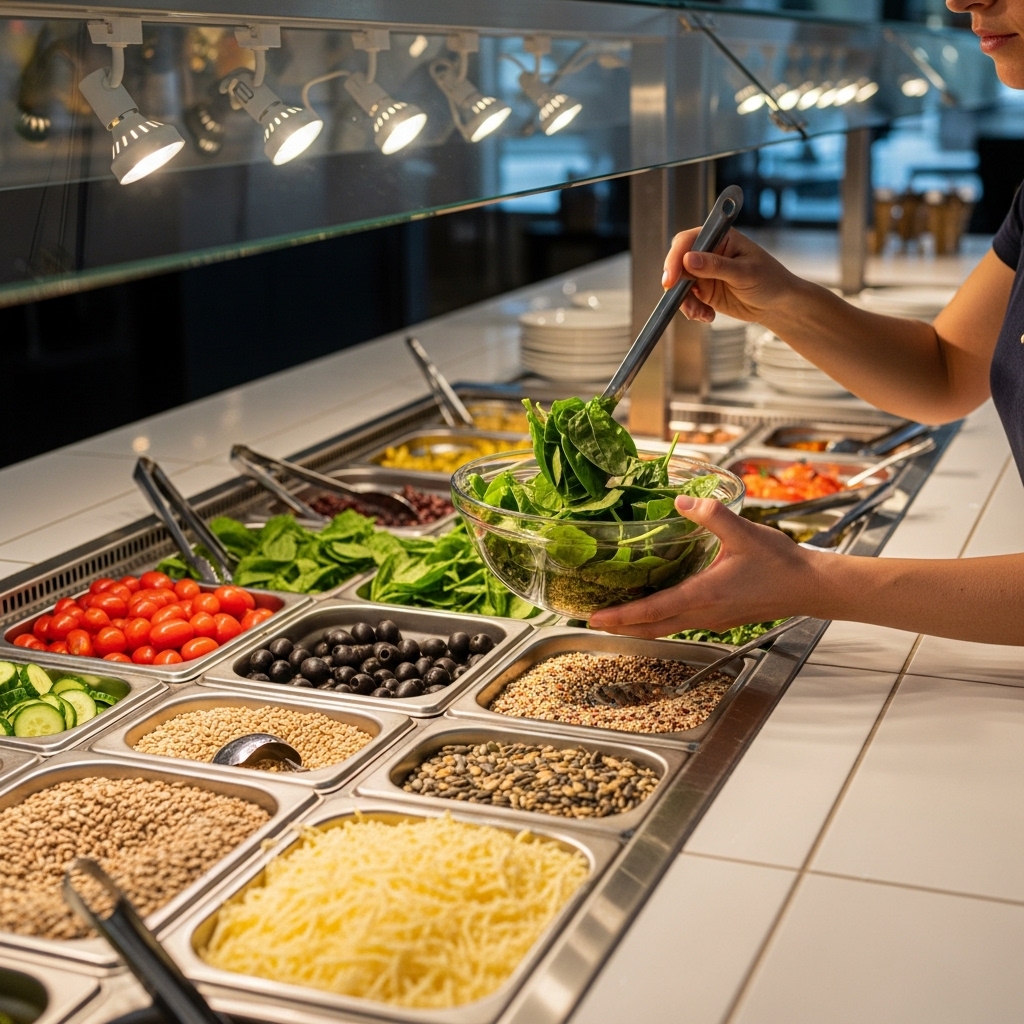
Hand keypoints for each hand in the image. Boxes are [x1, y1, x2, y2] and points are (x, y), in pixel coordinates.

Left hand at [588, 495, 824, 638]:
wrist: (809, 587)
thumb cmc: (780, 564)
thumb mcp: (743, 531)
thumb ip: (711, 514)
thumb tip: (682, 500)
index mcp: (704, 595)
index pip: (653, 611)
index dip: (621, 616)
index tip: (595, 617)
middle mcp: (704, 613)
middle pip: (652, 628)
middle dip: (620, 627)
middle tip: (592, 620)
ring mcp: (712, 619)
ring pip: (666, 628)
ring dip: (638, 625)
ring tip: (615, 615)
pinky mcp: (720, 618)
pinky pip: (681, 623)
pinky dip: (659, 619)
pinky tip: (654, 605)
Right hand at [663, 226, 800, 324]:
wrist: (778, 304)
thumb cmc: (770, 280)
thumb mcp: (744, 273)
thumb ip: (716, 266)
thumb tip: (688, 259)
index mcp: (720, 238)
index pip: (688, 241)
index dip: (675, 258)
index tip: (670, 278)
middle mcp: (708, 253)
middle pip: (678, 263)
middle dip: (676, 283)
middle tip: (680, 300)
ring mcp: (705, 273)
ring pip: (680, 285)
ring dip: (685, 301)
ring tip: (700, 313)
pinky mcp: (704, 291)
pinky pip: (688, 300)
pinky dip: (692, 310)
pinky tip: (707, 315)